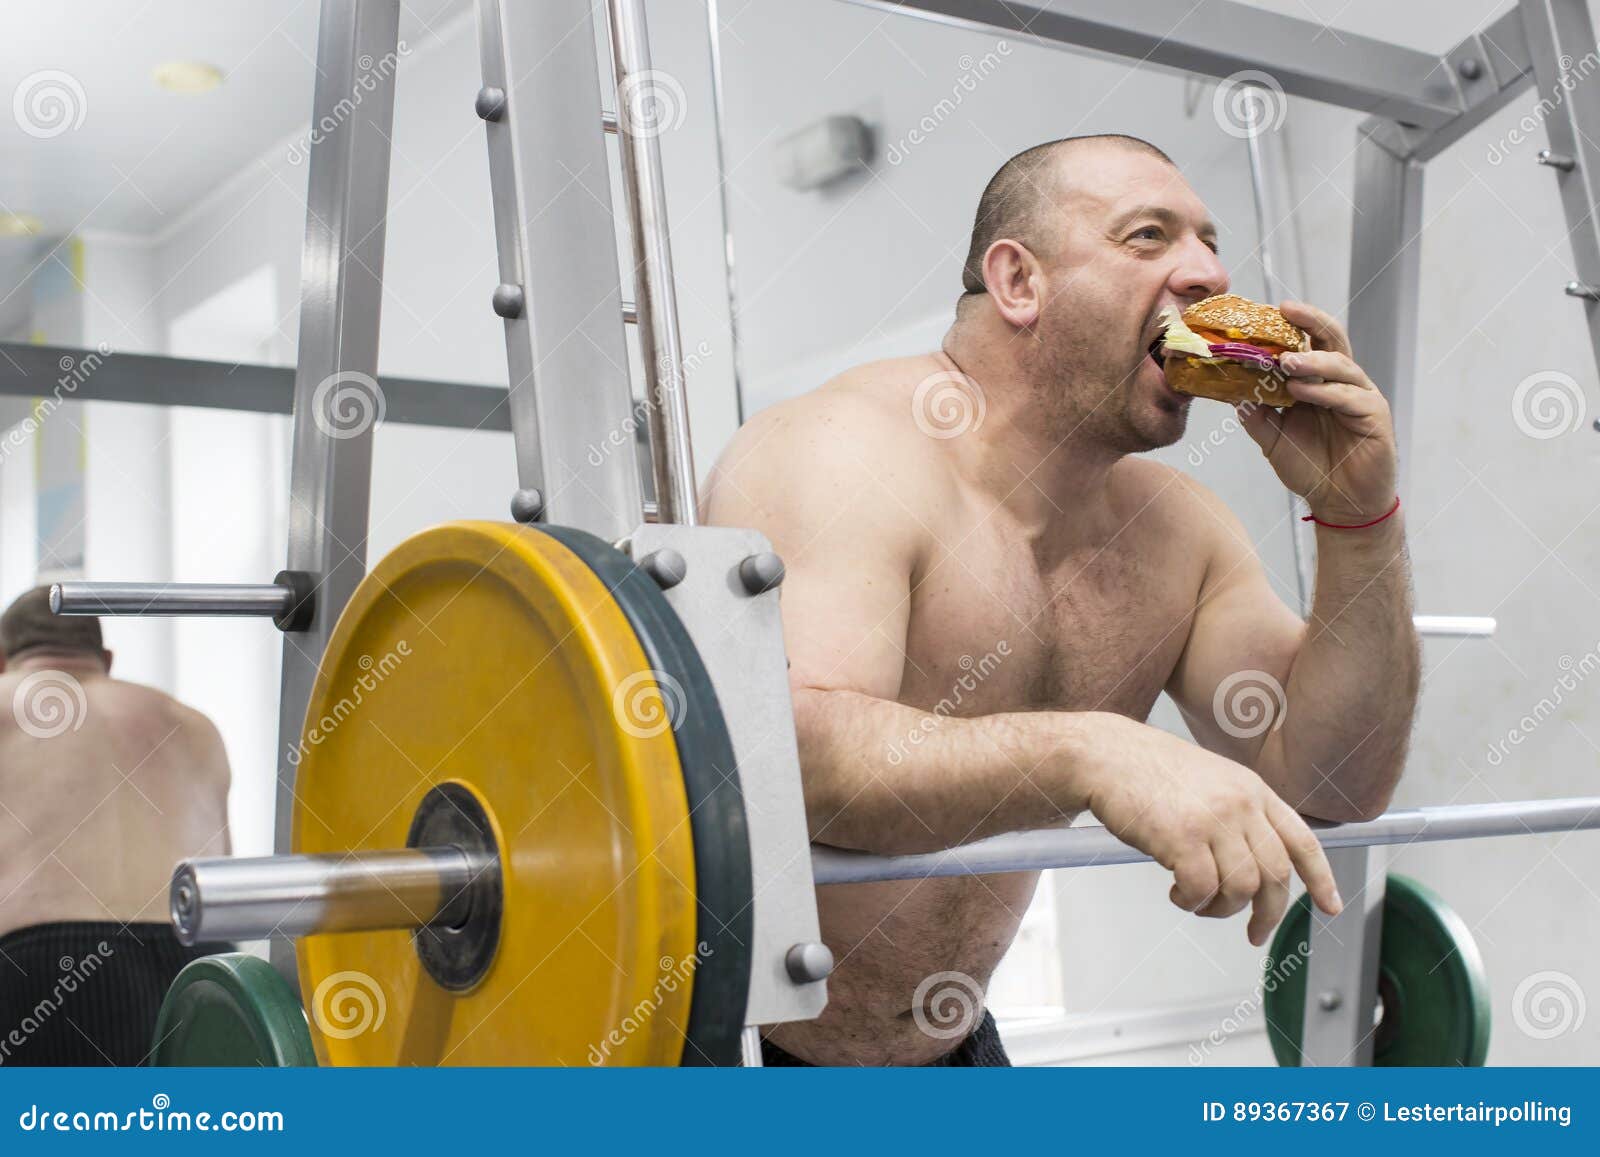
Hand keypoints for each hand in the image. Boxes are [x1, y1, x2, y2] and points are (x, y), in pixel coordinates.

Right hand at [1081, 717, 1342, 944]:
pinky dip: (1191, 902)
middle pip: (1276, 875)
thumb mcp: (1210, 781)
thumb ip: (1238, 815)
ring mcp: (1213, 819)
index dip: (1322, 879)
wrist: (1106, 755)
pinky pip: (1202, 889)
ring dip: (1221, 909)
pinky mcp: (1182, 837)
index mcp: (1253, 789)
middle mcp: (1241, 803)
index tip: (1330, 907)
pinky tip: (1177, 893)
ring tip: (1197, 903)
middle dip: (1267, 913)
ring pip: (1242, 887)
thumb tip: (1253, 868)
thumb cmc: (1147, 771)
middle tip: (1253, 932)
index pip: (1303, 840)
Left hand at [1236, 300, 1397, 524]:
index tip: (1267, 311)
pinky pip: (1350, 396)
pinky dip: (1326, 391)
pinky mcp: (1374, 416)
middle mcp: (1342, 383)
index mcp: (1318, 382)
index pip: (1307, 344)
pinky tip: (1301, 390)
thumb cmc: (1311, 468)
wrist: (1340, 504)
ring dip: (1312, 361)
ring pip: (1340, 366)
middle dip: (1310, 322)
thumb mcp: (1273, 440)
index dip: (1290, 327)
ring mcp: (1361, 397)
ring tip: (1285, 361)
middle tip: (1286, 310)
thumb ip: (1256, 415)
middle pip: (1332, 340)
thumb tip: (1230, 392)